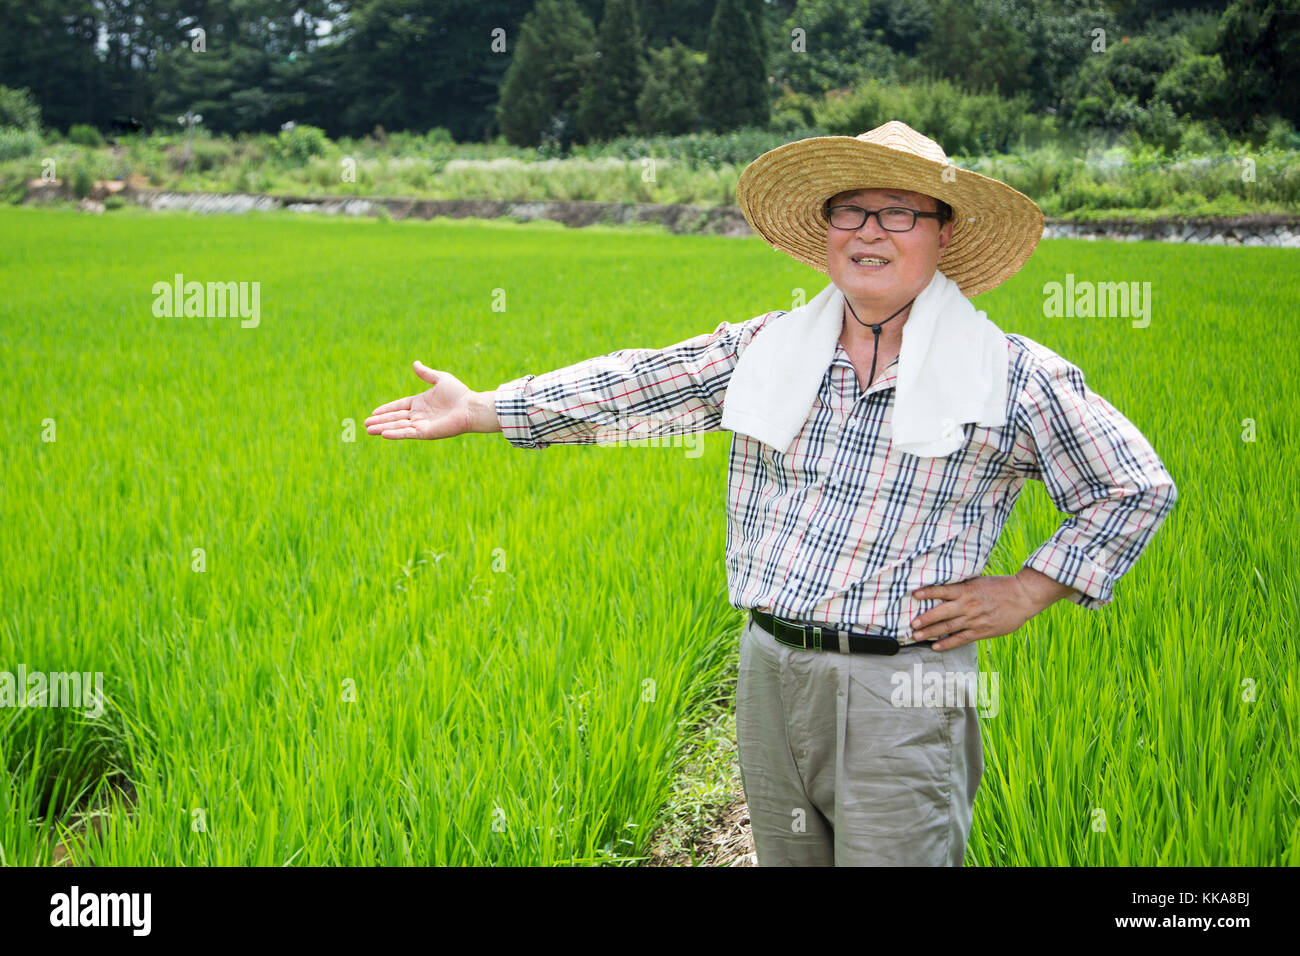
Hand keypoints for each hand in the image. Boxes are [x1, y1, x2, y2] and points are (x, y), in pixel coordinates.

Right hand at [365, 361, 476, 439]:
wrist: (470, 406)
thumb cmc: (459, 393)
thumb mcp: (440, 379)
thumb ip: (426, 374)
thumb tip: (415, 364)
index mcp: (420, 403)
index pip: (399, 406)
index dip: (386, 409)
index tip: (373, 413)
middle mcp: (419, 415)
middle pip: (395, 418)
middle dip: (380, 421)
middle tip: (365, 425)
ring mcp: (422, 425)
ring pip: (398, 426)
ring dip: (383, 428)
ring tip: (368, 431)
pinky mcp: (426, 432)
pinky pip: (407, 433)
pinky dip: (396, 433)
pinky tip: (383, 434)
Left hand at [910, 569, 1075, 650]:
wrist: (1023, 596)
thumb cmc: (1001, 586)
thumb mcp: (979, 581)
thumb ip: (963, 586)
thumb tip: (946, 587)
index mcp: (967, 589)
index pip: (943, 591)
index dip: (928, 593)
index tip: (914, 595)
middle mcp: (968, 605)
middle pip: (941, 613)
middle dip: (925, 619)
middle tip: (911, 624)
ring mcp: (974, 619)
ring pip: (948, 628)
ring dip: (931, 633)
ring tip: (917, 636)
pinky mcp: (982, 631)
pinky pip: (961, 639)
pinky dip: (947, 643)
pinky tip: (935, 646)